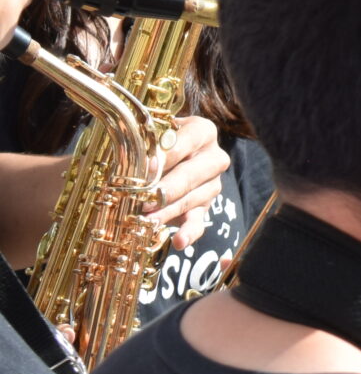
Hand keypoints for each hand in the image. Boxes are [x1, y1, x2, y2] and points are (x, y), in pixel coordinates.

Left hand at [143, 114, 229, 250]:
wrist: (169, 158)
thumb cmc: (155, 143)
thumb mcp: (151, 136)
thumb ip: (145, 144)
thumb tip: (134, 161)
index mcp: (202, 132)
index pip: (189, 140)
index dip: (168, 154)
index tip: (149, 166)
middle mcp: (213, 157)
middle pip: (192, 173)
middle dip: (167, 189)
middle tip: (146, 200)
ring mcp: (212, 184)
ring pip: (192, 199)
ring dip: (168, 211)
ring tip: (148, 221)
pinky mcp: (205, 207)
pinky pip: (199, 221)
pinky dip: (189, 233)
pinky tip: (180, 242)